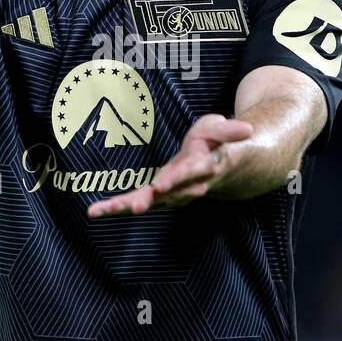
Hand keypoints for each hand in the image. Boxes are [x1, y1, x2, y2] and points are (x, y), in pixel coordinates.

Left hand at [87, 114, 253, 217]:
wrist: (222, 170)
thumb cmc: (218, 144)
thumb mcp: (224, 130)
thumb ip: (230, 132)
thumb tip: (247, 129)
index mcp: (203, 167)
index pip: (190, 174)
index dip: (176, 179)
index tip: (161, 185)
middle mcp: (187, 185)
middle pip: (166, 195)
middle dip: (149, 200)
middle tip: (132, 207)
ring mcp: (173, 192)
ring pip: (148, 202)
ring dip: (125, 206)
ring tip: (101, 210)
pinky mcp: (160, 194)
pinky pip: (138, 201)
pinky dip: (117, 207)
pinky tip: (94, 212)